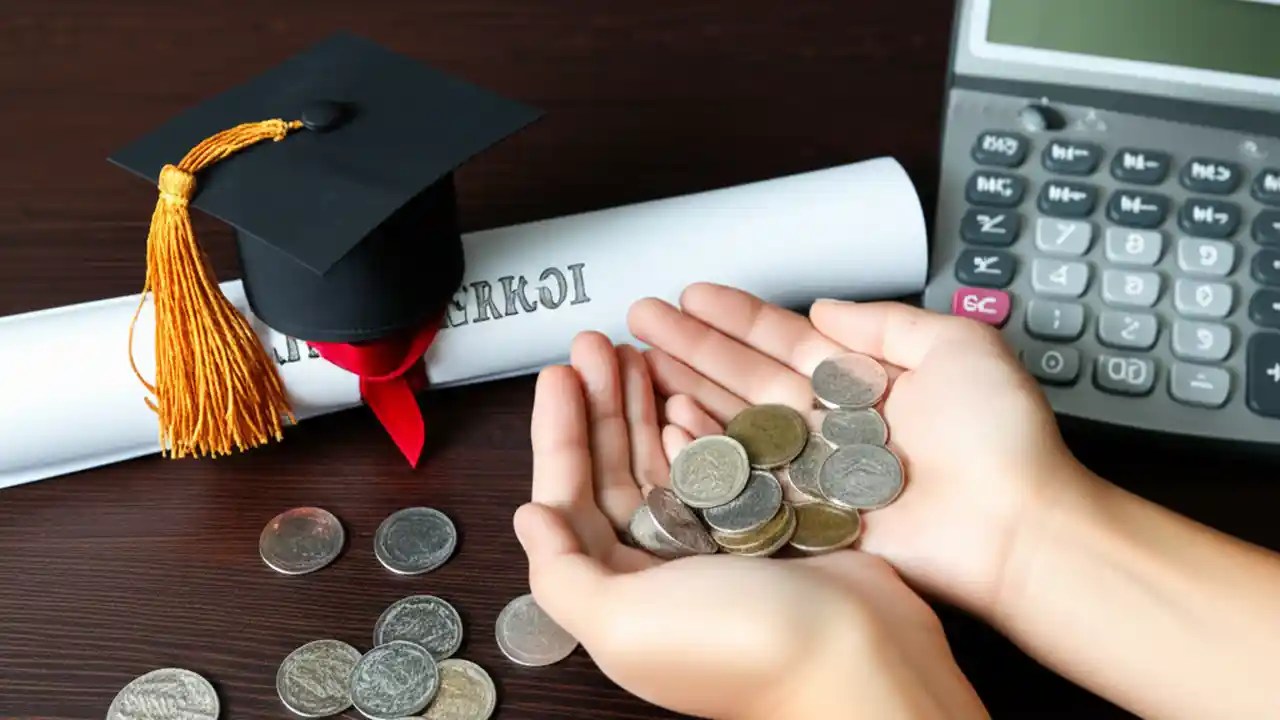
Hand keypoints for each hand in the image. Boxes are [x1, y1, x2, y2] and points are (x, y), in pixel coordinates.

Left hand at [513, 332, 987, 719]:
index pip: (570, 498)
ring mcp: (713, 544)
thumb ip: (561, 573)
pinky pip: (719, 462)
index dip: (559, 434)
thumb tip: (528, 514)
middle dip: (602, 404)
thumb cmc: (739, 647)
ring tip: (635, 350)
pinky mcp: (763, 524)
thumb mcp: (623, 622)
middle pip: (615, 469)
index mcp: (618, 593)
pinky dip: (699, 425)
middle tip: (596, 344)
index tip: (558, 375)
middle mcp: (660, 568)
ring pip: (665, 458)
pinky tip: (686, 392)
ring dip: (645, 405)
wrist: (858, 658)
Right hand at [627, 283, 1088, 616]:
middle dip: (694, 345)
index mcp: (864, 383)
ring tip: (641, 359)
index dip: (737, 317)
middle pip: (747, 376)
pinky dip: (704, 450)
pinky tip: (668, 420)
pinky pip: (744, 479)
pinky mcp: (803, 516)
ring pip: (735, 421)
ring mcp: (814, 471)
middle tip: (643, 317)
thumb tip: (824, 307)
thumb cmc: (1001, 435)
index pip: (785, 340)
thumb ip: (885, 322)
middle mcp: (832, 425)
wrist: (1017, 524)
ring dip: (687, 388)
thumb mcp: (957, 344)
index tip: (694, 294)